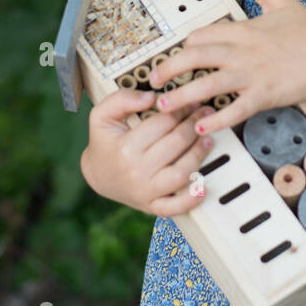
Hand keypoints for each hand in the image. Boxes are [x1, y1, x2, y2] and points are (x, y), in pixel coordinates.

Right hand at [83, 86, 215, 216]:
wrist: (97, 175)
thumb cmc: (104, 142)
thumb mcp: (101, 115)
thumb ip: (122, 99)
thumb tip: (151, 97)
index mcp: (126, 147)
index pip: (163, 123)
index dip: (181, 108)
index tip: (191, 101)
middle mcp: (137, 171)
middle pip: (176, 144)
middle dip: (194, 125)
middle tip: (205, 114)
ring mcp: (146, 191)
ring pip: (181, 173)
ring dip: (199, 154)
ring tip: (208, 138)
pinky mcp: (152, 206)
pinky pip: (175, 207)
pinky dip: (191, 200)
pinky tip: (203, 186)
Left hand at [146, 0, 305, 135]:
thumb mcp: (282, 1)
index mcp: (243, 30)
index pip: (202, 36)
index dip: (186, 47)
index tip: (178, 56)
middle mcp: (242, 51)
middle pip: (196, 57)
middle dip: (169, 69)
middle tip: (152, 81)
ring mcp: (252, 74)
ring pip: (208, 84)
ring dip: (182, 96)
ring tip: (163, 107)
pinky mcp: (264, 95)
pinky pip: (235, 109)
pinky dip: (216, 118)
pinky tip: (202, 126)